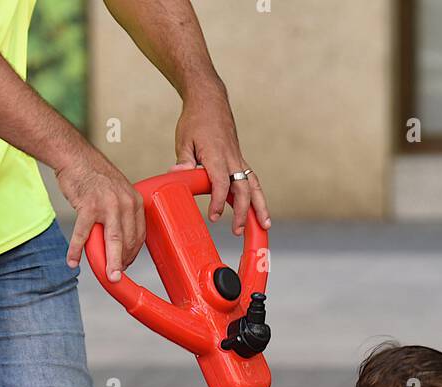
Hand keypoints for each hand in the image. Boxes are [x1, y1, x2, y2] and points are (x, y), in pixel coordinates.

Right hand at [56, 140, 144, 281]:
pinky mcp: (87, 205)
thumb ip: (122, 214)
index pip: (139, 234)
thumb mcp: (117, 193)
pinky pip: (82, 234)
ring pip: (112, 241)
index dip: (133, 254)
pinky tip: (73, 261)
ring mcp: (107, 204)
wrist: (75, 157)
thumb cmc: (94, 177)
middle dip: (123, 262)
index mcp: (134, 201)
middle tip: (117, 277)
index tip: (125, 264)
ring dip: (110, 263)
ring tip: (109, 278)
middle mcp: (124, 203)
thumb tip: (119, 241)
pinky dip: (76, 250)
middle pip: (127, 241)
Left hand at [168, 85, 269, 236]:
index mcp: (216, 155)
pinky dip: (257, 197)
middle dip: (242, 212)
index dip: (218, 202)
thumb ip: (184, 160)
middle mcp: (232, 158)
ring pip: (254, 186)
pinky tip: (258, 211)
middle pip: (243, 189)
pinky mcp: (240, 160)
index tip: (213, 217)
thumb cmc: (195, 120)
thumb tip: (175, 175)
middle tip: (237, 231)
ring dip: (260, 207)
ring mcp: (238, 159)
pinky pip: (251, 181)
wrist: (210, 100)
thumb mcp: (184, 140)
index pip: (221, 183)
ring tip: (265, 226)